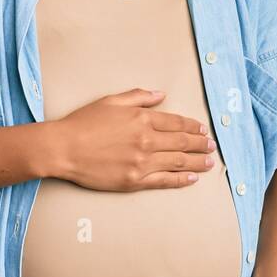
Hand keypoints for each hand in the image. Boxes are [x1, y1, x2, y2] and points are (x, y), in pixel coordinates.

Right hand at [48, 87, 217, 191]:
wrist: (63, 148)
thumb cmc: (83, 123)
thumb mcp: (111, 101)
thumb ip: (139, 96)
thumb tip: (161, 95)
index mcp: (142, 118)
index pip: (176, 123)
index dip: (193, 126)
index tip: (202, 129)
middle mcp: (146, 140)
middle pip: (182, 143)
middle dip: (201, 144)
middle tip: (212, 146)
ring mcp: (142, 162)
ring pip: (179, 162)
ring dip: (198, 162)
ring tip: (209, 162)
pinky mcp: (135, 181)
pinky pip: (164, 181)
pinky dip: (181, 180)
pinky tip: (192, 179)